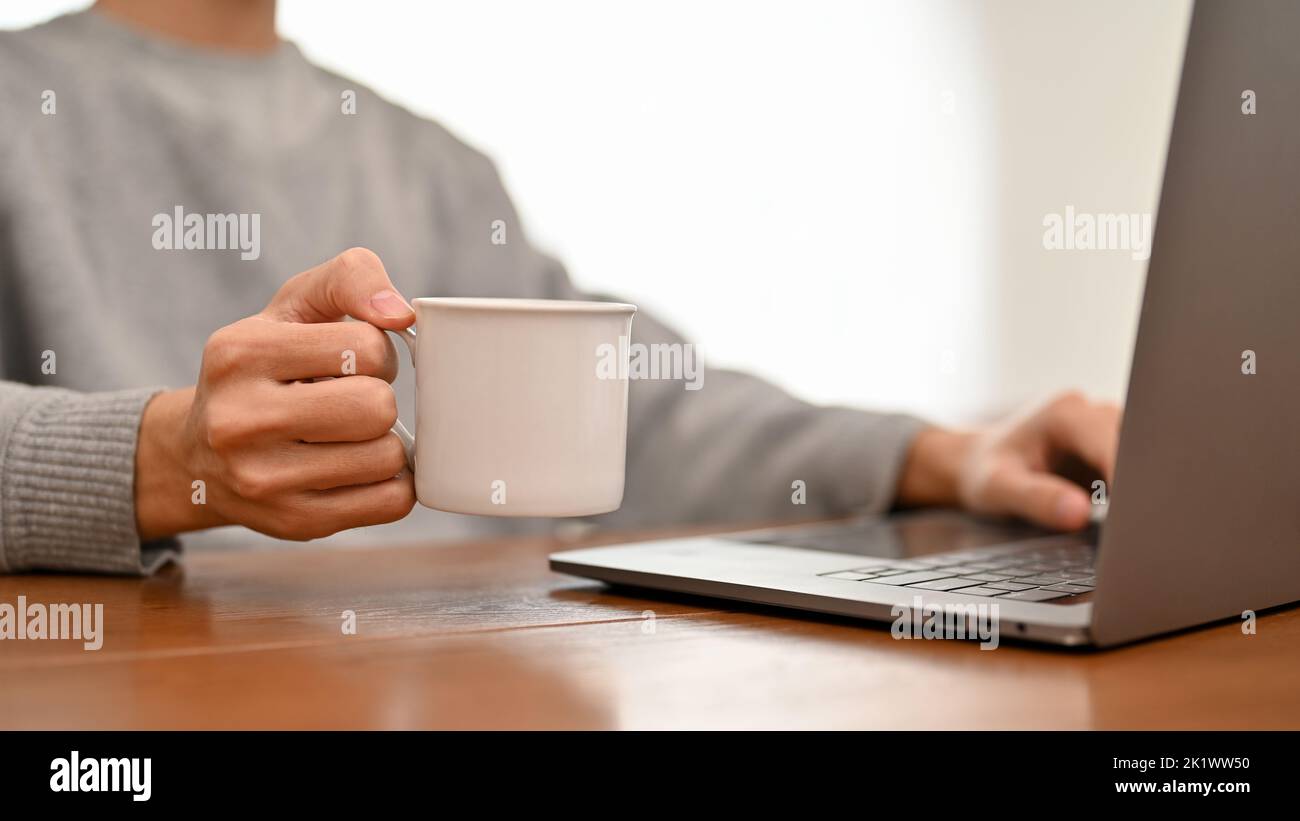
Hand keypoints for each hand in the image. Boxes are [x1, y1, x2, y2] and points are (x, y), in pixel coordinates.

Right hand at [135, 248, 417, 540]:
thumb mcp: (294, 306)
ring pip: (387, 457)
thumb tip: (401, 314)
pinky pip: (391, 502)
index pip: (366, 347)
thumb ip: (351, 278)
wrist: (199, 456)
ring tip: (348, 436)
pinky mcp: (295, 523)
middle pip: (377, 406)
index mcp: (241, 352)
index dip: (376, 352)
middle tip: (352, 400)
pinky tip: (357, 469)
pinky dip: (391, 483)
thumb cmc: (266, 368)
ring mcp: (264, 479)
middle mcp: (240, 419)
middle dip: (379, 399)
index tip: (350, 362)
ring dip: (385, 442)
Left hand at [896, 392, 1121, 529]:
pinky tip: (1132, 519)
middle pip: (1137, 444)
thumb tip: (1080, 513)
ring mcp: (1103, 428)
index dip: (1129, 477)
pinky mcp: (1109, 448)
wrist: (977, 463)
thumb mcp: (998, 488)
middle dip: (1143, 483)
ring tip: (1140, 525)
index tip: (1137, 514)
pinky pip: (1136, 468)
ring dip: (1143, 488)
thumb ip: (1035, 499)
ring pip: (1143, 455)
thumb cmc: (984, 472)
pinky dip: (1136, 493)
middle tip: (1144, 526)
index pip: (1113, 441)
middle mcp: (1090, 412)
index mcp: (1065, 412)